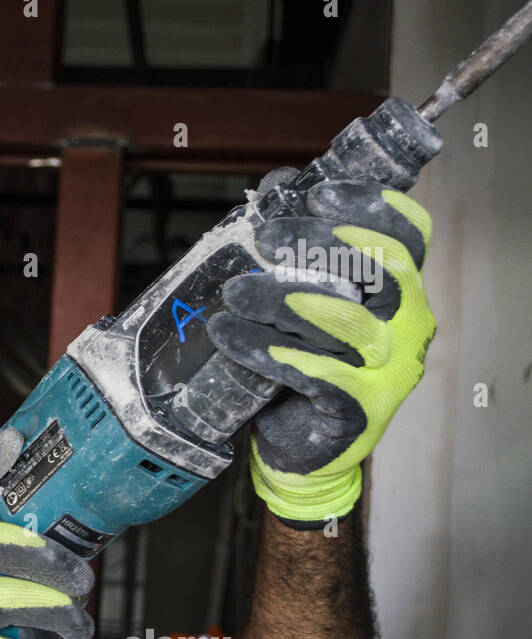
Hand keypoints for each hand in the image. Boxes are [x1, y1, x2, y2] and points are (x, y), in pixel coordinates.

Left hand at [207, 177, 436, 523]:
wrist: (303, 452)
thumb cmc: (302, 369)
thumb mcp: (301, 308)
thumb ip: (299, 254)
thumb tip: (275, 186)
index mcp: (402, 293)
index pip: (408, 237)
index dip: (370, 208)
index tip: (318, 196)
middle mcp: (409, 327)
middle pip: (379, 271)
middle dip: (317, 246)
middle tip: (265, 238)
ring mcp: (391, 369)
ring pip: (344, 320)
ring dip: (282, 299)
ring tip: (235, 292)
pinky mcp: (362, 408)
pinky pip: (315, 372)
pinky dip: (268, 351)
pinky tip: (230, 337)